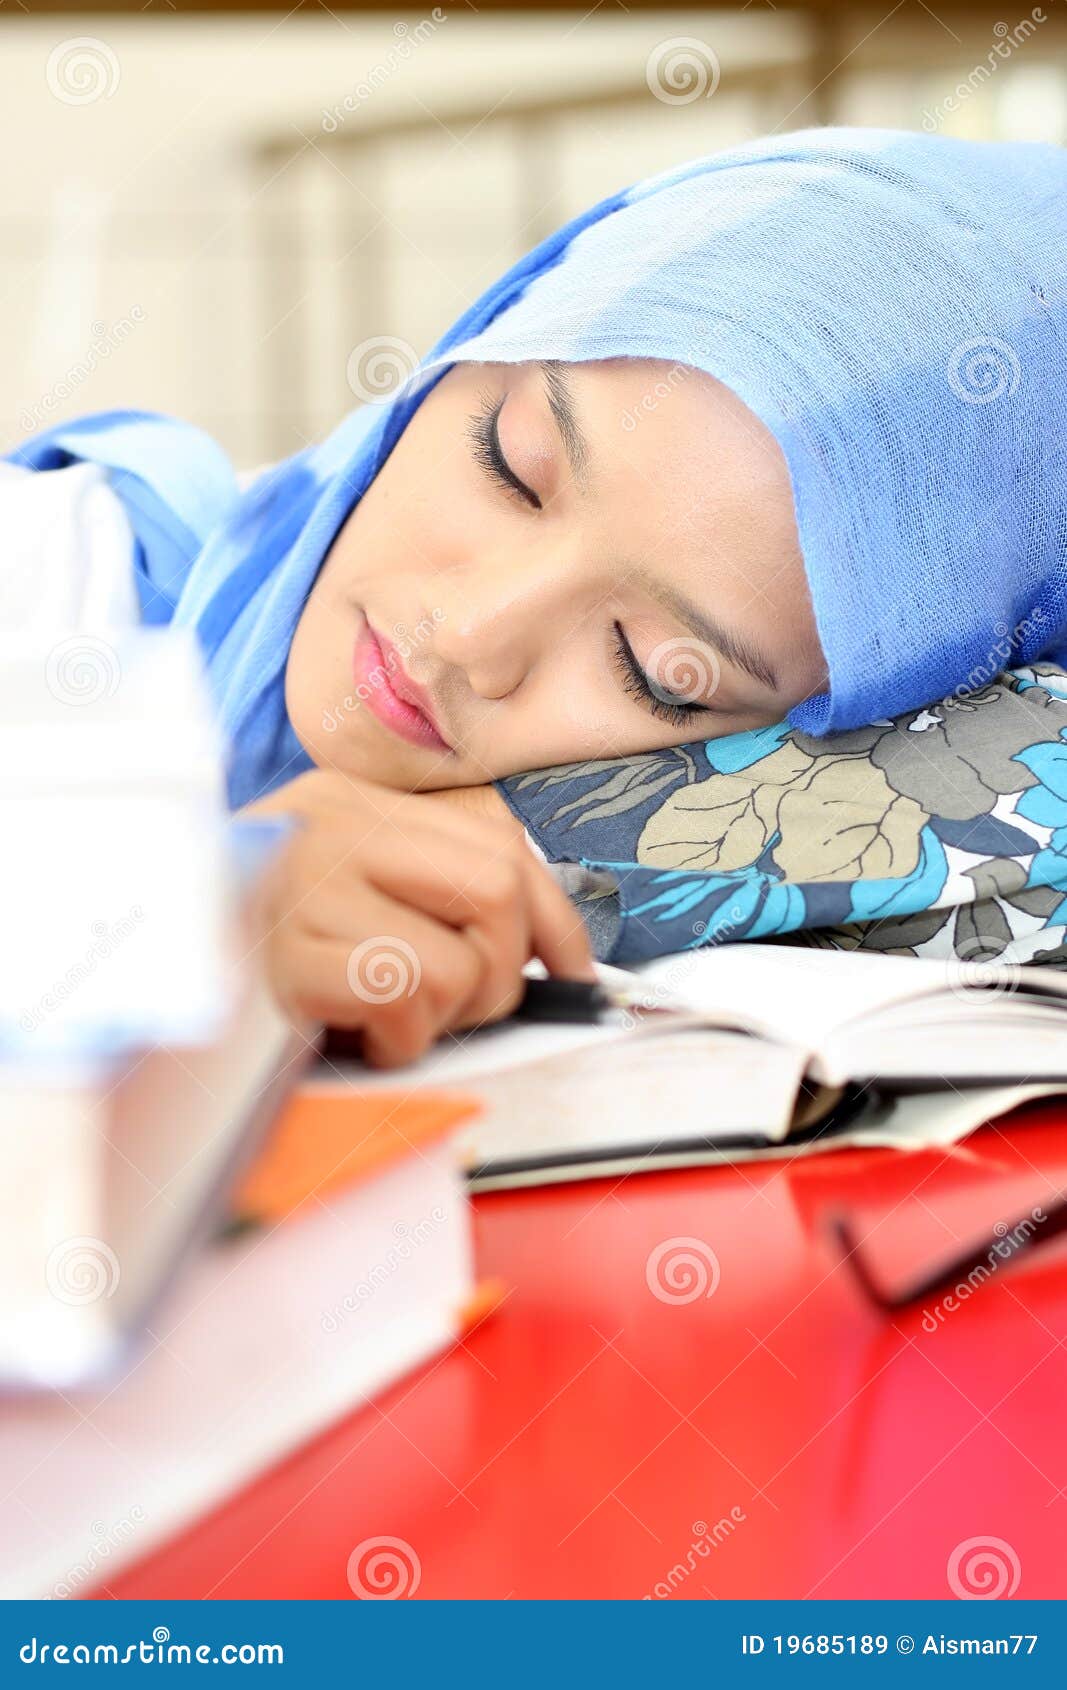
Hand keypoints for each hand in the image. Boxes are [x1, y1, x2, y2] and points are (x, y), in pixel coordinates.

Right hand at [243, 770, 593, 1066]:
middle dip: (504, 973)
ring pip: (456, 964)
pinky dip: (396, 1039)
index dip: (556, 917)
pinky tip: (353, 1032)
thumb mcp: (348, 892)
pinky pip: (400, 1000)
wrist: (144, 961)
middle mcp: (330, 828)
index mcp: (355, 803)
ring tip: (387, 1020)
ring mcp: (302, 887)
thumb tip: (547, 946)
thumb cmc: (262, 945)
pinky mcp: (283, 957)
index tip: (575, 969)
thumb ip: (430, 891)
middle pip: (496, 891)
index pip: (501, 845)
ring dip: (442, 1019)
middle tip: (463, 1006)